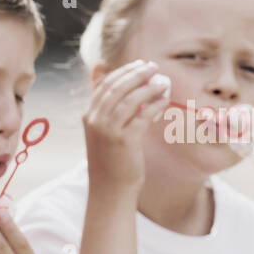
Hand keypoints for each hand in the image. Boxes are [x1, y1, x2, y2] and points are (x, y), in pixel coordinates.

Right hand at [83, 59, 169, 189]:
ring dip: (149, 88)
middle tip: (154, 67)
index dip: (123, 72)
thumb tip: (134, 90)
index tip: (139, 65)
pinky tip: (164, 101)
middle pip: (117, 88)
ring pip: (131, 99)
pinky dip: (156, 105)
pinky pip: (144, 116)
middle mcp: (95, 121)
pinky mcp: (124, 141)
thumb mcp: (105, 133)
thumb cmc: (111, 160)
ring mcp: (108, 131)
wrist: (109, 188)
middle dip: (137, 74)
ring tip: (163, 82)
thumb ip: (113, 112)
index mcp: (89, 117)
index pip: (105, 85)